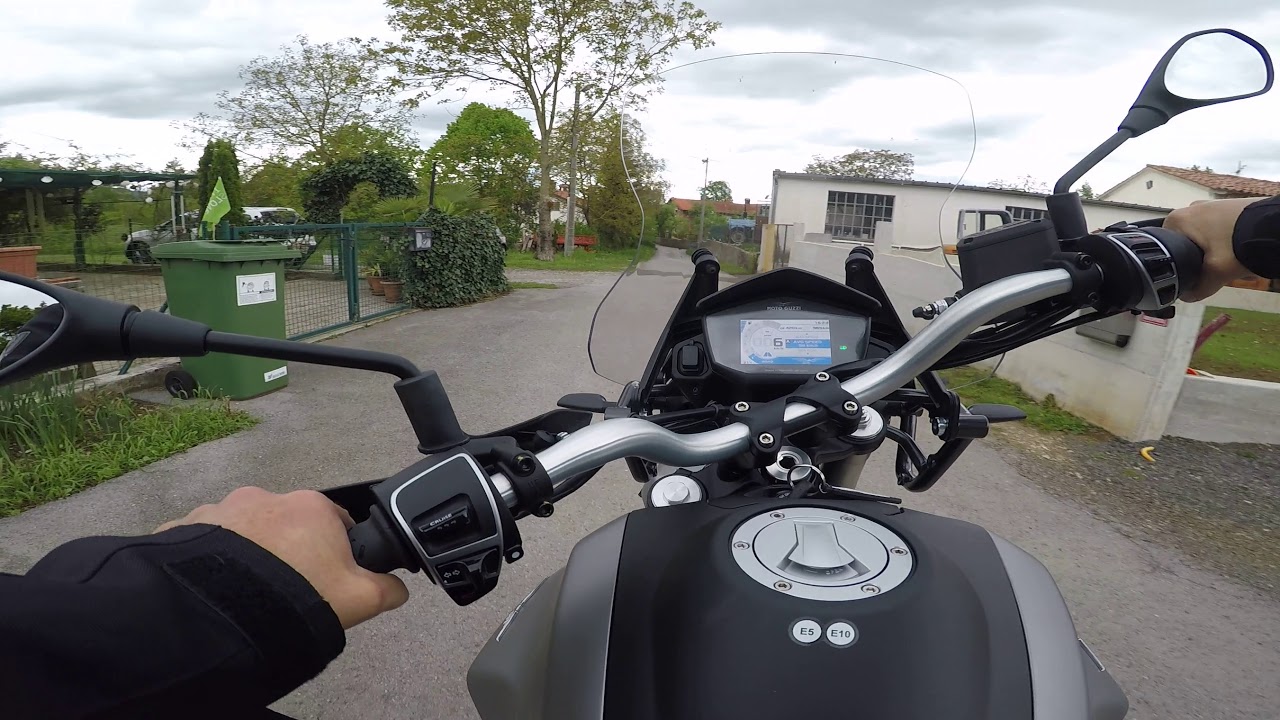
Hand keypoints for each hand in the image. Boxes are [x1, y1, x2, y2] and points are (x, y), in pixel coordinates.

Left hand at [156, 487, 408, 628]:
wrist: (223, 612)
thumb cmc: (298, 595)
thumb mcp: (359, 599)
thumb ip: (387, 589)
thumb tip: (399, 588)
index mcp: (313, 507)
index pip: (336, 523)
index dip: (336, 553)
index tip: (328, 579)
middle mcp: (267, 497)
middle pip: (287, 525)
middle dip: (288, 550)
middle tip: (286, 590)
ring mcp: (222, 509)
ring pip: (242, 532)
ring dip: (247, 554)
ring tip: (245, 593)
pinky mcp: (185, 528)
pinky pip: (202, 543)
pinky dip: (210, 561)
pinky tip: (214, 589)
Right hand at [1163, 197, 1258, 301]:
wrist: (1275, 226)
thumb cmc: (1238, 245)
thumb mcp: (1216, 273)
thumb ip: (1198, 287)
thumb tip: (1187, 297)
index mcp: (1178, 220)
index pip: (1165, 247)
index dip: (1177, 264)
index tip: (1193, 274)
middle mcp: (1191, 208)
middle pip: (1187, 242)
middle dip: (1201, 258)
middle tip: (1216, 270)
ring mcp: (1211, 204)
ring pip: (1207, 236)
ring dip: (1217, 250)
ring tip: (1232, 262)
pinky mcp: (1229, 205)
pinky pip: (1221, 228)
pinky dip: (1229, 240)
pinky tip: (1240, 250)